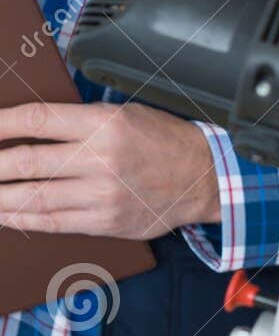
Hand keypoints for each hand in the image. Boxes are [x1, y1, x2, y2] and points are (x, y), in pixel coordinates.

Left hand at [0, 100, 220, 238]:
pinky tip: (4, 213)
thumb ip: (80, 121)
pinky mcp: (104, 222)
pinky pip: (52, 222)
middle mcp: (100, 160)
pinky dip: (22, 218)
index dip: (2, 123)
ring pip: (33, 197)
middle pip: (27, 162)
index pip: (38, 120)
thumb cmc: (163, 139)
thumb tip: (32, 127)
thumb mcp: (124, 113)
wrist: (202, 177)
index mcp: (104, 124)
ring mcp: (101, 195)